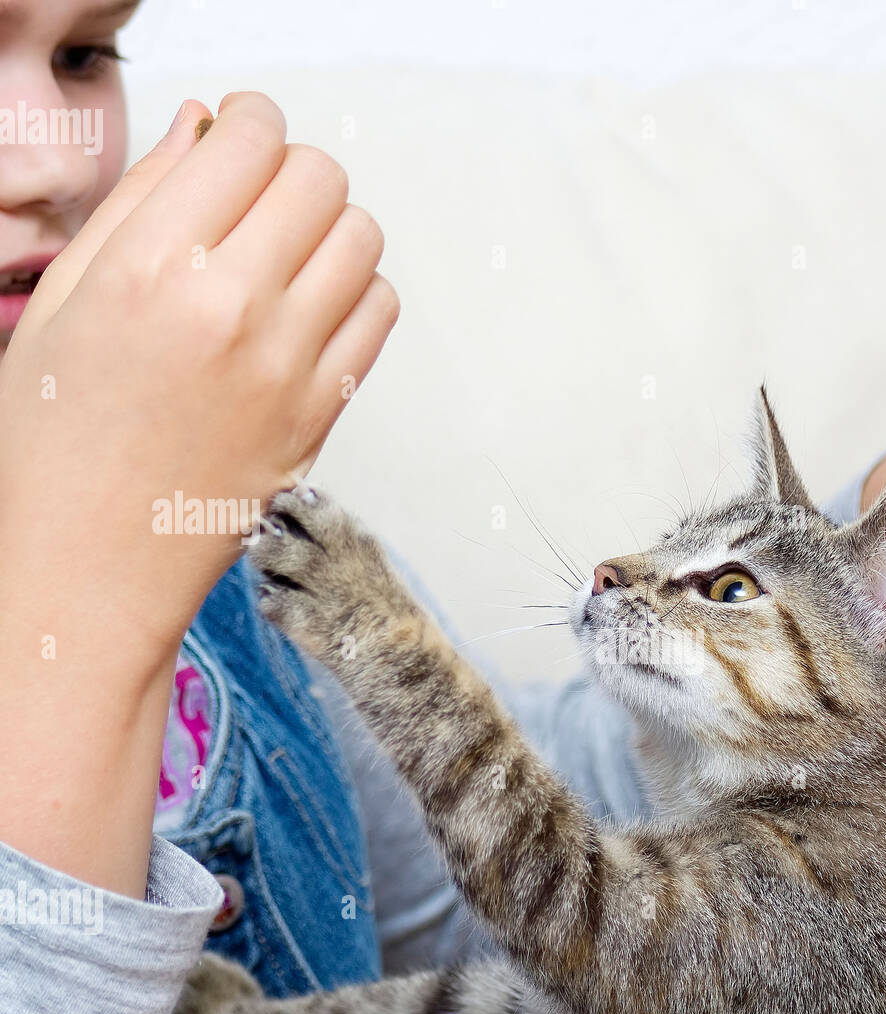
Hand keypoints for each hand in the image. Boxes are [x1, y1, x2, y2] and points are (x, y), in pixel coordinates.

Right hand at [0, 92, 398, 656]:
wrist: (90, 565)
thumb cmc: (54, 441)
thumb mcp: (63, 302)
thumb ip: (140, 203)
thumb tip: (202, 127)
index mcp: (150, 268)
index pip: (251, 140)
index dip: (249, 124)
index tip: (237, 140)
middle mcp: (232, 309)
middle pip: (322, 179)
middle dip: (293, 170)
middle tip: (260, 198)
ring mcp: (289, 367)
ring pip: (364, 240)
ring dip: (332, 228)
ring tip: (287, 254)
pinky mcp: (323, 415)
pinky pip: (379, 313)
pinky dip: (357, 291)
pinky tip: (310, 308)